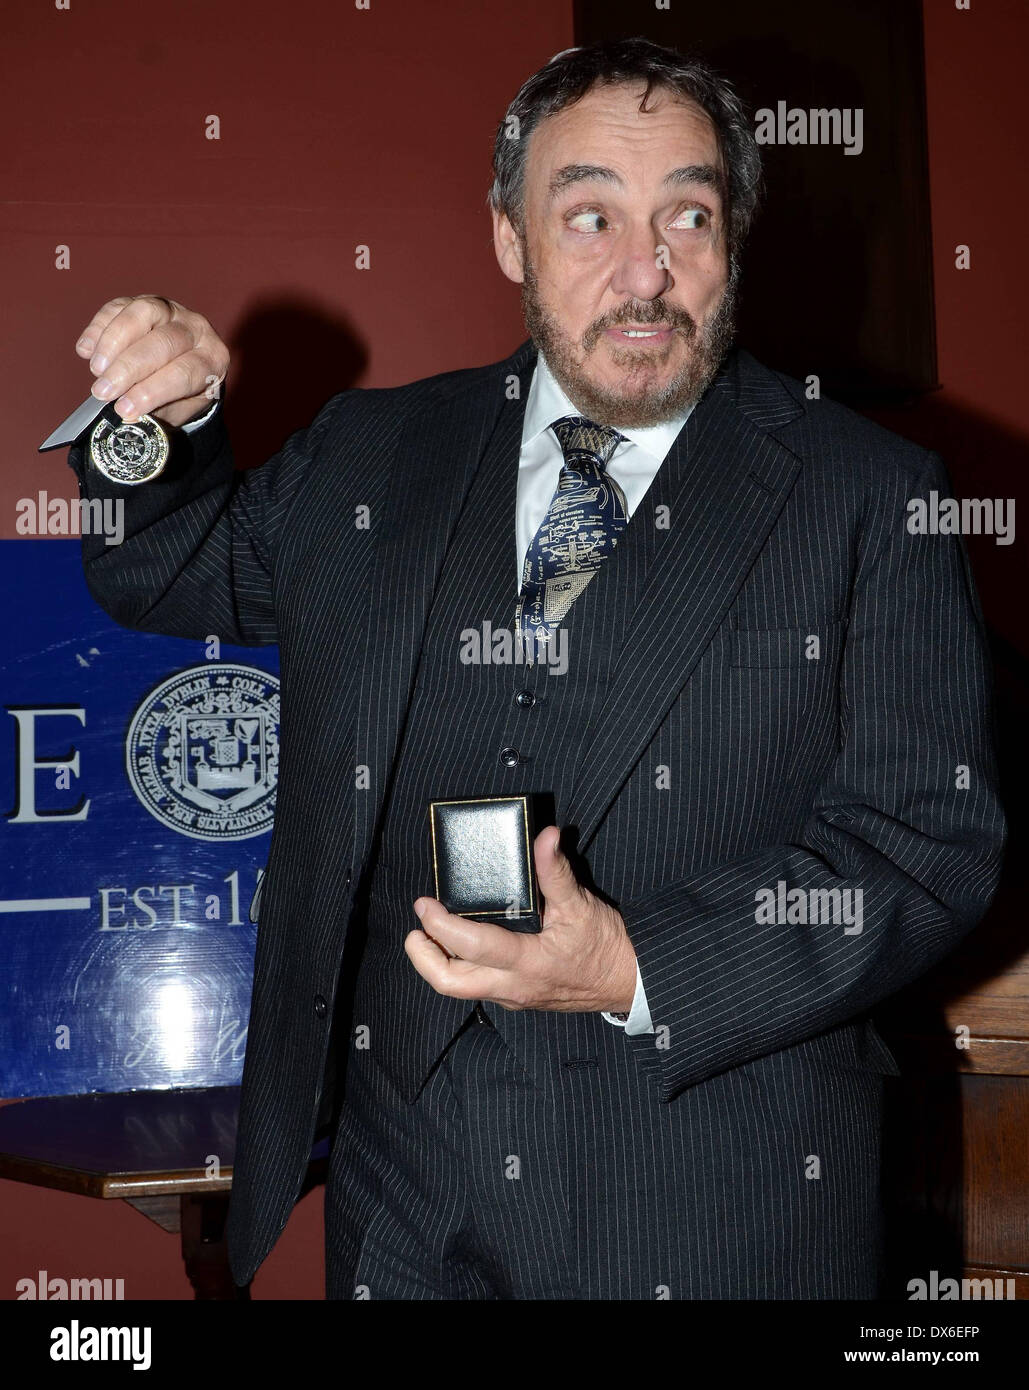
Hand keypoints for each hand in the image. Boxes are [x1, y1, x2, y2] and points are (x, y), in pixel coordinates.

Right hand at [74, 294, 229, 429]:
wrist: (184, 371)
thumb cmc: (181, 395)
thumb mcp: (178, 410)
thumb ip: (156, 412)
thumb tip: (125, 415)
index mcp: (212, 359)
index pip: (184, 372)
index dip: (151, 391)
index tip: (124, 408)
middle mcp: (197, 329)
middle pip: (163, 342)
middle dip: (128, 368)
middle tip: (103, 391)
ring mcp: (171, 310)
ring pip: (143, 313)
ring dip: (113, 342)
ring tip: (95, 369)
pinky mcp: (144, 302)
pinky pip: (120, 306)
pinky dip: (99, 327)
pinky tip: (86, 350)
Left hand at [405, 825, 636, 1012]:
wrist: (628, 981)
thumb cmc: (606, 946)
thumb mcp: (581, 904)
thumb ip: (557, 870)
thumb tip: (546, 836)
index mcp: (528, 963)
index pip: (471, 947)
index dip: (440, 925)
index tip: (423, 904)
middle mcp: (514, 986)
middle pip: (450, 982)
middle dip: (423, 957)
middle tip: (416, 929)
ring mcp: (513, 996)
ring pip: (461, 988)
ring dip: (439, 963)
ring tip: (429, 934)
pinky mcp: (518, 997)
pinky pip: (478, 986)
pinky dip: (461, 966)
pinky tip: (461, 944)